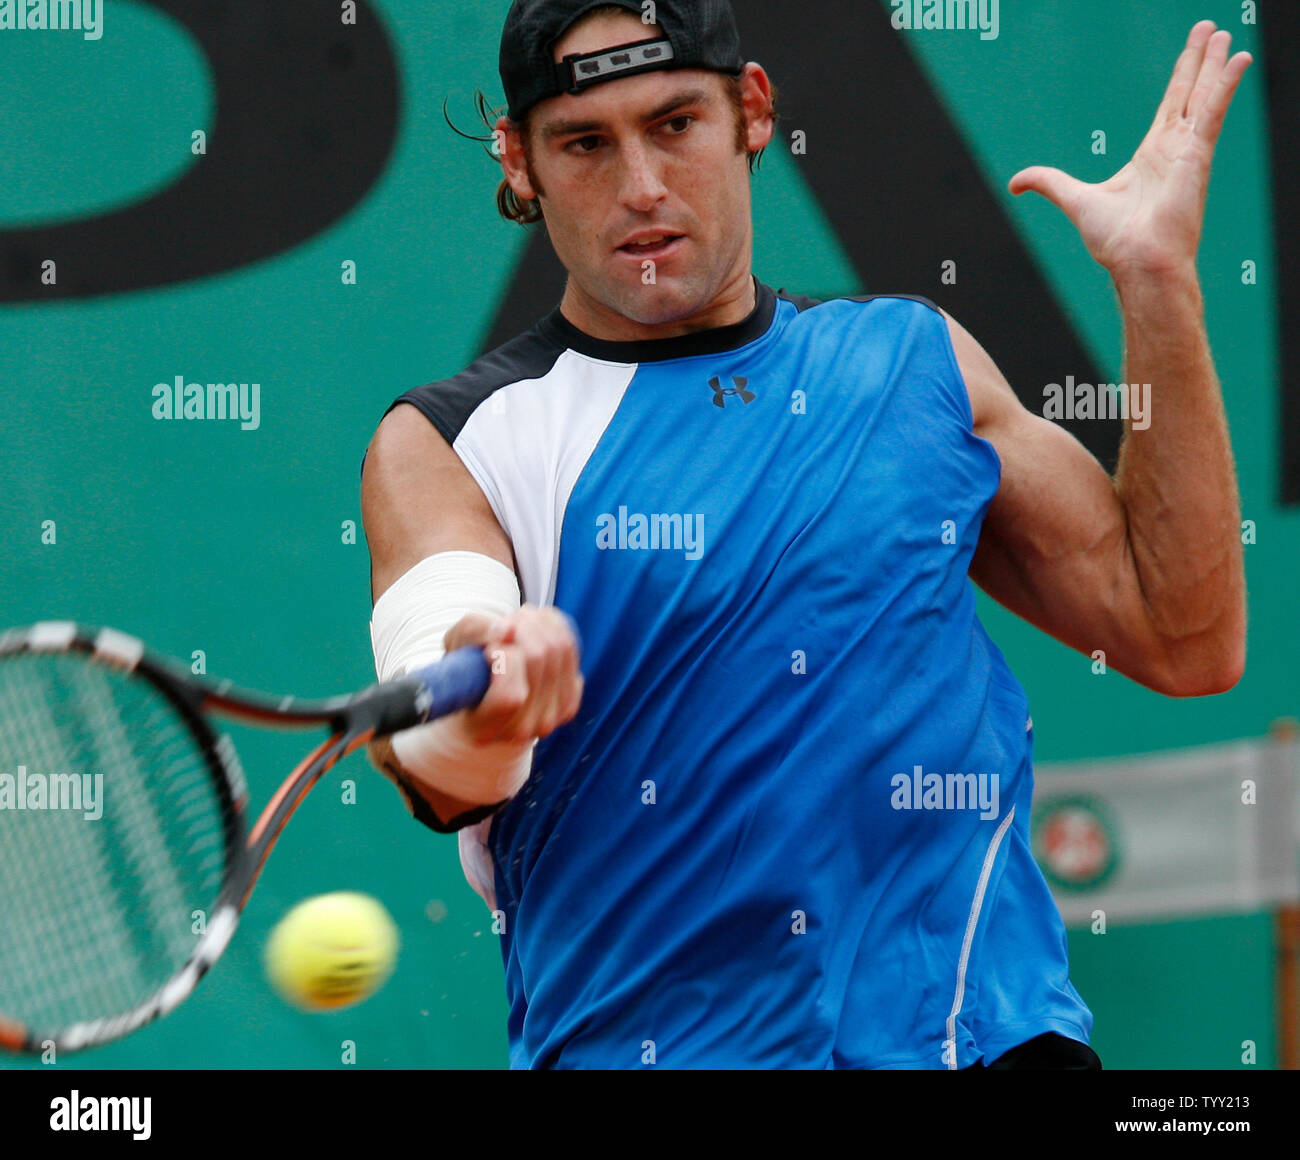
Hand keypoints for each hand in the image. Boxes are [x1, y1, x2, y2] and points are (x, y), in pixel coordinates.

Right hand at [443, 606, 583, 744]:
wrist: (488, 697)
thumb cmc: (466, 670)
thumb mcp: (455, 645)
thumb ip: (474, 633)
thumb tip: (507, 630)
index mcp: (483, 728)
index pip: (510, 696)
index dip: (503, 658)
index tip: (489, 648)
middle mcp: (519, 731)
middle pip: (537, 658)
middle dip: (520, 626)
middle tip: (505, 624)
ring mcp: (549, 720)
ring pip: (558, 648)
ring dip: (538, 622)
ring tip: (518, 622)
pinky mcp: (569, 703)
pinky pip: (571, 647)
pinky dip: (554, 627)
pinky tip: (535, 629)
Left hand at [1008, 21, 1251, 278]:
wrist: (1136, 260)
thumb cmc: (1114, 240)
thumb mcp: (1074, 200)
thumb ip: (1048, 183)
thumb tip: (1016, 183)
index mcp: (1152, 155)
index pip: (1170, 104)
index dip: (1181, 75)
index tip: (1192, 51)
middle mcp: (1173, 149)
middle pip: (1188, 93)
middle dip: (1200, 60)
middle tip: (1212, 29)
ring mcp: (1187, 151)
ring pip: (1204, 96)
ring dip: (1215, 65)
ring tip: (1227, 36)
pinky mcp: (1197, 155)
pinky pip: (1213, 112)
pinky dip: (1225, 86)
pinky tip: (1240, 60)